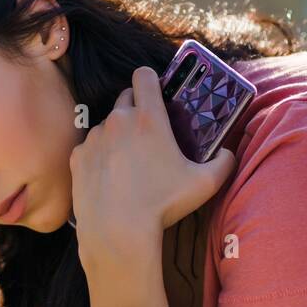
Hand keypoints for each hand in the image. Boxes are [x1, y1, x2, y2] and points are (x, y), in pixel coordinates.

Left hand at [69, 65, 235, 270]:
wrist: (116, 232)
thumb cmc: (162, 206)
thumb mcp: (205, 184)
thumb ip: (224, 163)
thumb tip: (228, 153)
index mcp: (148, 118)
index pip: (144, 75)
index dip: (151, 80)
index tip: (156, 93)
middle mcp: (118, 121)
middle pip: (125, 97)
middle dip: (136, 108)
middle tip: (148, 134)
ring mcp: (94, 138)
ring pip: (107, 125)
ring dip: (117, 135)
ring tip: (130, 162)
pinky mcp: (78, 157)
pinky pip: (90, 147)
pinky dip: (99, 156)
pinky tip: (111, 177)